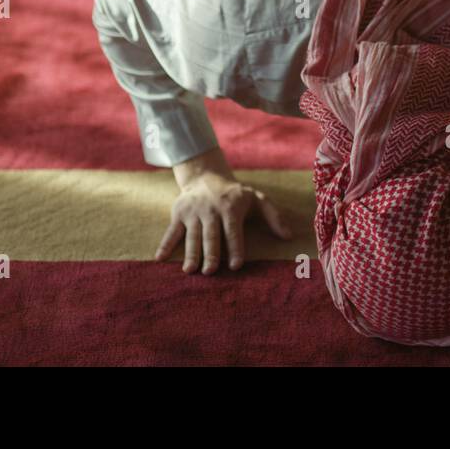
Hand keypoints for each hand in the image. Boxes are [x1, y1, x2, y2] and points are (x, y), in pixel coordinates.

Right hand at [157, 148, 291, 273]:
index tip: (235, 265)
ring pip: (191, 236)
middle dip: (211, 253)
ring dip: (190, 253)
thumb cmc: (236, 195)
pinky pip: (171, 231)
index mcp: (231, 207)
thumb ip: (274, 217)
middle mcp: (211, 210)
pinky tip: (159, 258)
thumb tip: (289, 236)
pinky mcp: (178, 214)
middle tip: (210, 271)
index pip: (233, 230)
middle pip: (211, 235)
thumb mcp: (257, 199)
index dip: (235, 247)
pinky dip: (165, 244)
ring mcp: (193, 212)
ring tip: (190, 271)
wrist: (206, 177)